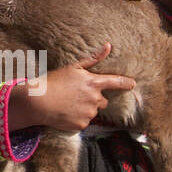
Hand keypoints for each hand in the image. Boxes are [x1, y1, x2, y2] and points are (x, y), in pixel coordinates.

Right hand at [9, 43, 134, 131]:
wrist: (38, 101)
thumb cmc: (53, 81)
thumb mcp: (72, 67)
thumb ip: (93, 59)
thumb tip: (108, 46)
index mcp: (93, 83)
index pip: (116, 82)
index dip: (126, 83)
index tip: (132, 84)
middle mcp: (95, 99)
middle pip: (102, 100)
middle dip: (94, 98)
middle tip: (77, 95)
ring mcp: (89, 113)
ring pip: (92, 111)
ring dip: (85, 108)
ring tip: (68, 103)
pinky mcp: (82, 125)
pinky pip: (84, 121)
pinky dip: (77, 118)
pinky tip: (65, 112)